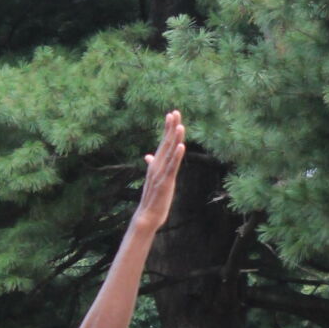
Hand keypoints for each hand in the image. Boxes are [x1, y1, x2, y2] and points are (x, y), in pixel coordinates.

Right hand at [133, 112, 185, 234]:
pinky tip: (181, 146)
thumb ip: (152, 165)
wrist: (147, 215)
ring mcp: (161, 173)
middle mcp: (157, 165)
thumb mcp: (154, 178)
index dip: (168, 128)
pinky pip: (172, 167)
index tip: (171, 114)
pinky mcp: (166, 182)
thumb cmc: (153, 197)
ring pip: (169, 153)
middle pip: (166, 143)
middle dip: (171, 128)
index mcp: (156, 164)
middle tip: (175, 112)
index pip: (163, 142)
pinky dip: (176, 156)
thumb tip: (148, 156)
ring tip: (180, 125)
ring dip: (175, 139)